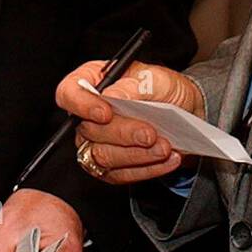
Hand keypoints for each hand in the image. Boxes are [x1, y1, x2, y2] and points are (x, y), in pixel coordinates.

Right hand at [55, 59, 203, 184]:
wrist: (184, 111)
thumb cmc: (164, 88)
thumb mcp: (158, 78)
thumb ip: (135, 84)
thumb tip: (112, 95)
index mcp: (91, 81)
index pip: (68, 93)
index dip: (82, 105)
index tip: (106, 113)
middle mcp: (88, 114)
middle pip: (88, 130)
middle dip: (123, 134)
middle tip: (149, 134)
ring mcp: (96, 142)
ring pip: (102, 156)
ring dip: (136, 154)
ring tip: (164, 147)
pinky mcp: (110, 167)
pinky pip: (120, 174)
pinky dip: (146, 169)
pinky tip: (166, 159)